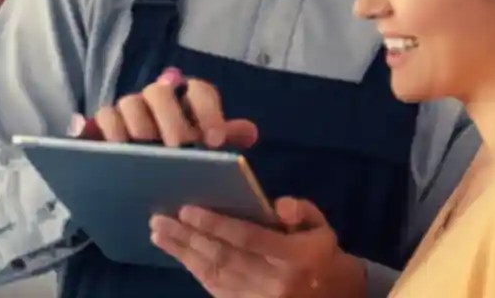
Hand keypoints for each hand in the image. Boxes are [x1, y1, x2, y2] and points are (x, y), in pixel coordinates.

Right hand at [75, 67, 258, 148]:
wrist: (144, 170)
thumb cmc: (180, 155)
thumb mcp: (204, 149)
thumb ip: (225, 138)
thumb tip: (250, 133)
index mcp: (186, 101)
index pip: (199, 91)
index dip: (208, 112)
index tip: (214, 142)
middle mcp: (156, 99)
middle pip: (160, 92)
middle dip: (170, 118)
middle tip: (178, 147)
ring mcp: (128, 108)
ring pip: (129, 102)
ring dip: (138, 124)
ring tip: (145, 149)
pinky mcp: (104, 123)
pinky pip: (103, 117)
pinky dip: (108, 131)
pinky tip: (115, 150)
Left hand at [149, 197, 366, 297]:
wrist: (334, 297)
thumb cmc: (320, 254)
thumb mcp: (320, 226)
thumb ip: (301, 211)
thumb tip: (278, 206)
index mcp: (293, 257)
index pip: (247, 238)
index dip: (215, 224)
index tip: (187, 209)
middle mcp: (274, 282)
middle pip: (223, 257)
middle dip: (188, 237)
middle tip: (160, 219)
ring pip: (214, 274)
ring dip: (184, 254)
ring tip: (160, 235)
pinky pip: (217, 289)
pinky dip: (195, 271)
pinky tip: (179, 255)